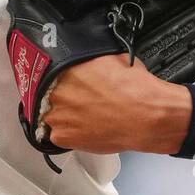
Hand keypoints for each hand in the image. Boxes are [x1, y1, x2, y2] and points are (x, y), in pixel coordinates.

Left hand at [41, 54, 193, 154]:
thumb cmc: (135, 88)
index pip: (48, 71)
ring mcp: (57, 115)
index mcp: (65, 68)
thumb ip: (91, 61)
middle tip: (82, 101)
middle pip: (50, 94)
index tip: (67, 83)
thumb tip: (89, 62)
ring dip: (65, 115)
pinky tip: (86, 129)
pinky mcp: (64, 137)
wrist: (147, 116)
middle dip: (64, 97)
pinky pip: (58, 135)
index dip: (59, 78)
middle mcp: (56, 91)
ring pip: (53, 115)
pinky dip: (70, 133)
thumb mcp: (112, 57)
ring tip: (86, 116)